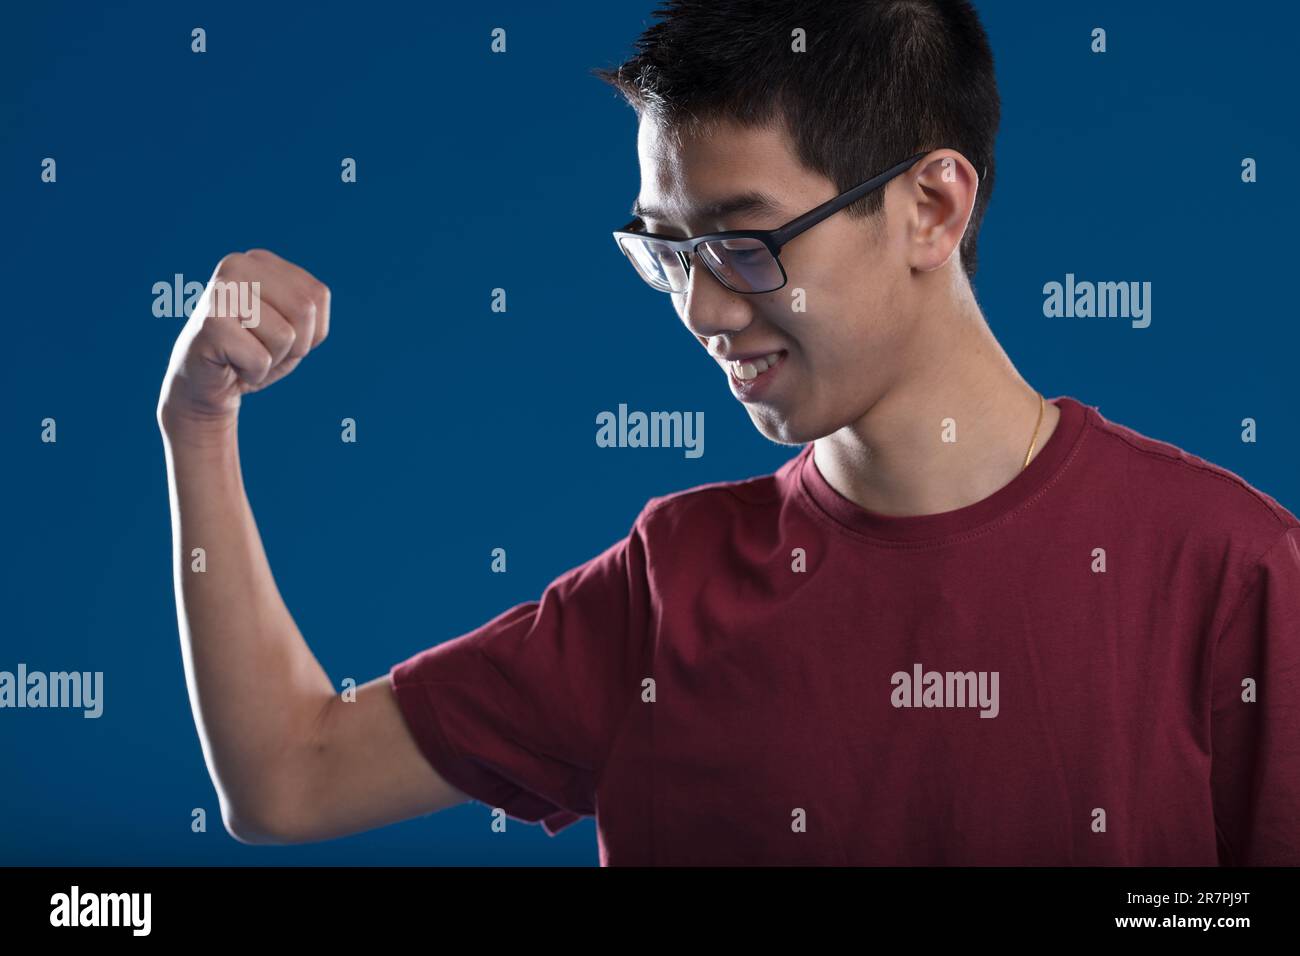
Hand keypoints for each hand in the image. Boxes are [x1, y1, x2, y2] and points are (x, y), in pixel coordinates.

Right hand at [157, 249, 330, 436]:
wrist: (201, 386)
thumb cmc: (252, 355)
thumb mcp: (294, 329)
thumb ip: (308, 310)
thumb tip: (307, 307)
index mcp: (259, 260)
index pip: (318, 294)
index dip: (310, 330)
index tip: (276, 335)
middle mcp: (237, 264)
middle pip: (304, 310)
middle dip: (294, 345)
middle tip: (261, 349)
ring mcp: (220, 291)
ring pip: (285, 336)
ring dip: (272, 359)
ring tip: (244, 355)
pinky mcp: (210, 322)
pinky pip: (261, 359)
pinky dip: (253, 374)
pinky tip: (230, 364)